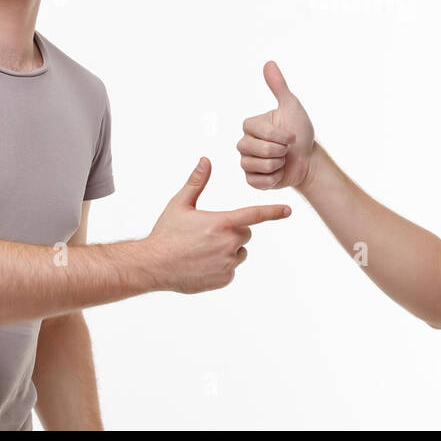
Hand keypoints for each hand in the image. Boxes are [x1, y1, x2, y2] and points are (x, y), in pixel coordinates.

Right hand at [144, 157, 290, 293]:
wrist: (152, 265)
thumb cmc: (166, 233)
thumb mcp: (180, 204)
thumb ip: (197, 182)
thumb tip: (206, 161)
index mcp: (222, 223)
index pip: (255, 215)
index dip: (273, 212)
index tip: (288, 210)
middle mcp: (228, 244)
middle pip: (245, 233)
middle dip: (233, 231)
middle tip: (209, 233)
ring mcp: (227, 264)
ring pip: (239, 252)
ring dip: (229, 249)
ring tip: (203, 249)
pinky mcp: (224, 279)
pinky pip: (231, 269)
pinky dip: (221, 266)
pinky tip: (201, 263)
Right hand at [237, 61, 315, 190]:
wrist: (309, 160)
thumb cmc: (300, 132)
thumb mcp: (291, 107)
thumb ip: (279, 86)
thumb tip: (269, 63)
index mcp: (251, 126)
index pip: (258, 131)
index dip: (279, 136)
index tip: (291, 136)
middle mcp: (244, 143)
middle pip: (256, 149)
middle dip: (279, 151)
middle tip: (286, 150)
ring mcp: (246, 162)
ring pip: (257, 166)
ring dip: (277, 165)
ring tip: (282, 160)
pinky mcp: (251, 179)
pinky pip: (258, 182)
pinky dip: (274, 179)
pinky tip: (279, 173)